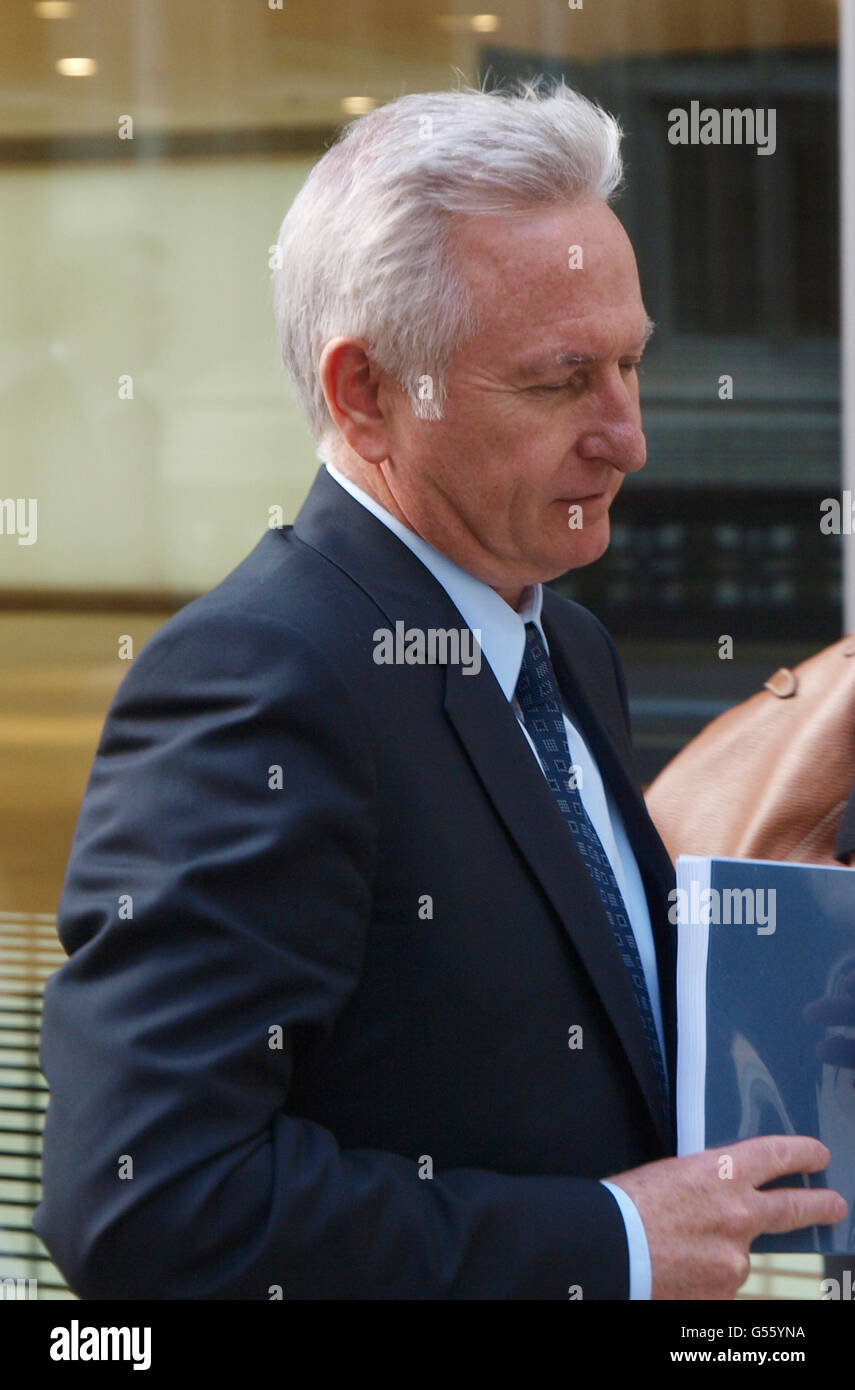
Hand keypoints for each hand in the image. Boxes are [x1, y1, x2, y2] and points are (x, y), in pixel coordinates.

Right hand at [606, 1135, 846, 1298]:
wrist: (611, 1249)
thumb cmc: (628, 1205)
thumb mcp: (673, 1174)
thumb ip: (709, 1183)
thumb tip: (722, 1197)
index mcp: (722, 1173)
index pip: (775, 1155)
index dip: (801, 1153)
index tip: (818, 1155)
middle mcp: (738, 1214)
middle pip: (792, 1208)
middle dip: (819, 1205)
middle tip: (835, 1205)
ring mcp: (734, 1258)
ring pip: (740, 1254)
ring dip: (721, 1252)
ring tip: (681, 1248)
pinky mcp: (724, 1292)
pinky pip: (721, 1282)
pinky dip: (705, 1277)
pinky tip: (678, 1268)